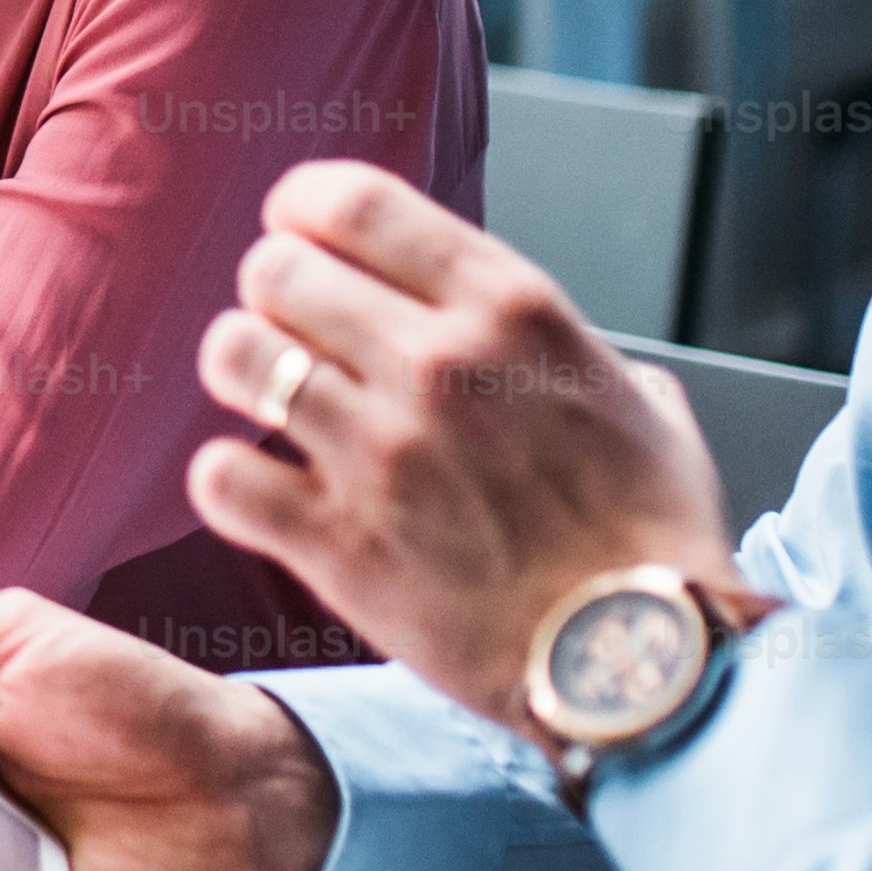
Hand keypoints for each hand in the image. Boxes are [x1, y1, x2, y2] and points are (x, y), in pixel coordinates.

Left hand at [185, 161, 737, 746]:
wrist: (642, 669)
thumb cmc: (652, 544)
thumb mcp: (642, 404)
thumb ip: (572, 351)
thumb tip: (543, 348)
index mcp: (509, 310)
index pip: (353, 201)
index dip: (302, 206)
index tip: (296, 227)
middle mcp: (436, 364)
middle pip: (276, 268)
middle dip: (273, 293)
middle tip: (292, 330)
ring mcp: (379, 452)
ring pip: (236, 355)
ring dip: (244, 373)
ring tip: (271, 400)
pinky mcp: (338, 543)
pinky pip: (219, 476)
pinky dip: (226, 481)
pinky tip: (263, 491)